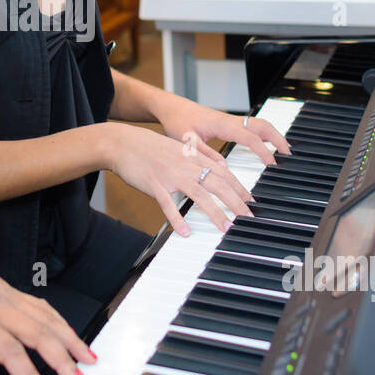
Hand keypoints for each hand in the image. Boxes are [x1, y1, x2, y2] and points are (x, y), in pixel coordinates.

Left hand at [0, 234, 94, 374]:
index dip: (27, 372)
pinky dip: (62, 323)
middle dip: (63, 358)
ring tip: (88, 360)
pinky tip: (73, 336)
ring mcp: (9, 298)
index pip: (8, 349)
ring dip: (71, 339)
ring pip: (48, 318)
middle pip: (38, 334)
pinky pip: (44, 308)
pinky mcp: (14, 293)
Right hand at [102, 123, 254, 234]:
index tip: (251, 201)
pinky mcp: (155, 185)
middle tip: (248, 218)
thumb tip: (220, 168)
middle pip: (217, 184)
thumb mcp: (179, 148)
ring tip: (226, 227)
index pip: (223, 173)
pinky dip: (177, 219)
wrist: (123, 143)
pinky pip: (168, 205)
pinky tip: (185, 232)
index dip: (239, 188)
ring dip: (215, 212)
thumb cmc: (150, 147)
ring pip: (199, 194)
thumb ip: (200, 159)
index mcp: (193, 157)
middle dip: (236, 202)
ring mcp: (171, 175)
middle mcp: (186, 165)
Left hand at [154, 94, 291, 167]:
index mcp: (221, 124)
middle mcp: (230, 120)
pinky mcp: (228, 123)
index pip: (249, 137)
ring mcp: (231, 120)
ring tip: (284, 151)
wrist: (171, 108)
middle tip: (288, 155)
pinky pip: (252, 127)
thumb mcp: (186, 141)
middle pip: (261, 126)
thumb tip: (224, 168)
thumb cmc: (176, 122)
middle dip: (278, 138)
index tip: (272, 163)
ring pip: (259, 124)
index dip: (263, 150)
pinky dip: (264, 134)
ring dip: (273, 135)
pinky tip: (267, 144)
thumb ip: (204, 153)